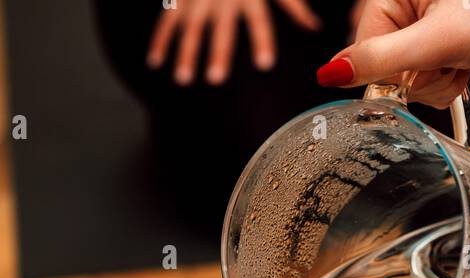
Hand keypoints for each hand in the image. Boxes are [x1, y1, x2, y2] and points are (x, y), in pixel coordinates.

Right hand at [148, 0, 320, 85]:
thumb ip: (293, 4)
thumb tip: (315, 27)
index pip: (259, 21)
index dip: (262, 41)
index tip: (264, 64)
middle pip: (222, 29)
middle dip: (218, 52)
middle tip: (215, 79)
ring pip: (191, 27)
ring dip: (186, 53)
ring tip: (183, 79)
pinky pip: (167, 19)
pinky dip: (159, 40)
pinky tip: (154, 62)